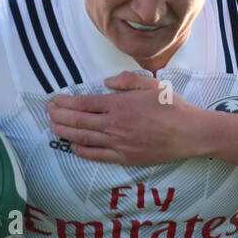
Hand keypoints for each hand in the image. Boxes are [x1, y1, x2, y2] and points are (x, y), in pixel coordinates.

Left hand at [47, 72, 205, 164]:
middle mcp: (114, 124)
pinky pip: (97, 155)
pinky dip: (82, 150)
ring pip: (83, 138)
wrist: (190, 133)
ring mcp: (118, 143)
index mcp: (119, 104)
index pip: (83, 103)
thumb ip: (126, 80)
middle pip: (78, 121)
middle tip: (48, 112)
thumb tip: (106, 84)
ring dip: (65, 132)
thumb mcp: (151, 84)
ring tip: (53, 127)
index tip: (54, 100)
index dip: (65, 102)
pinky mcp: (125, 157)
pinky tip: (73, 146)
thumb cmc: (172, 106)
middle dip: (59, 116)